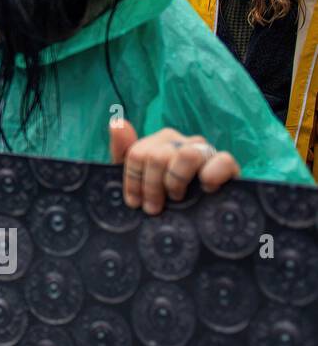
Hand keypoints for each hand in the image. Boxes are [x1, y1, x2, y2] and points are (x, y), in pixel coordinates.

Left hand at [109, 120, 239, 215]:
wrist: (196, 223)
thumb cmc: (163, 199)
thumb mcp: (137, 180)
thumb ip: (123, 151)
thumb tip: (117, 123)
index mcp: (160, 143)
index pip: (138, 153)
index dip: (133, 182)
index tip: (135, 203)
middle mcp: (182, 143)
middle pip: (158, 156)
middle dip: (152, 187)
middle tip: (154, 208)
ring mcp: (205, 152)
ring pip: (187, 155)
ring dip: (176, 181)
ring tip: (176, 198)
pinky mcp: (228, 166)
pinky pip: (223, 160)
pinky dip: (212, 175)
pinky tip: (206, 189)